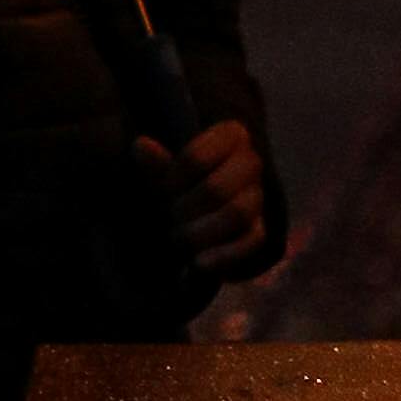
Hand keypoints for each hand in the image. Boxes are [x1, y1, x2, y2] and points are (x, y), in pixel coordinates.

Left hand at [153, 112, 281, 282]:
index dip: (174, 179)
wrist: (194, 212)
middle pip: (218, 189)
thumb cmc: (177, 184)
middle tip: (169, 216)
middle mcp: (249, 163)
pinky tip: (197, 264)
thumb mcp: (163, 173)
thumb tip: (141, 145)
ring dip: (201, 232)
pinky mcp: (259, 230)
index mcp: (230, 136)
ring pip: (238, 214)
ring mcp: (257, 197)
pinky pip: (250, 242)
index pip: (197, 157)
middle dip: (187, 209)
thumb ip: (154, 163)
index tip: (163, 189)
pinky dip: (222, 256)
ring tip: (178, 237)